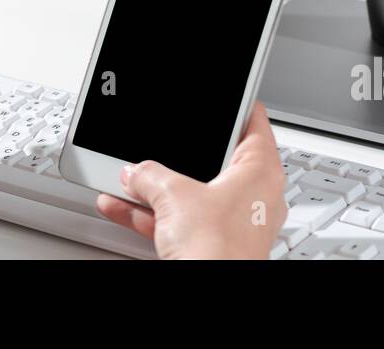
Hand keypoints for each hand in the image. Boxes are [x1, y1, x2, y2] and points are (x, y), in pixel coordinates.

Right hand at [95, 101, 287, 258]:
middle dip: (178, 154)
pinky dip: (154, 214)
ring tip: (127, 176)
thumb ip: (150, 174)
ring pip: (194, 193)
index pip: (253, 120)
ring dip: (157, 187)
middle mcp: (257, 195)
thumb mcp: (173, 193)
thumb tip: (136, 172)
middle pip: (215, 159)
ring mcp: (237, 223)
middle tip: (159, 140)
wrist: (210, 292)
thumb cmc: (217, 248)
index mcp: (262, 169)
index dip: (233, 103)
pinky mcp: (216, 246)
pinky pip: (182, 220)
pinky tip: (121, 207)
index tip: (221, 92)